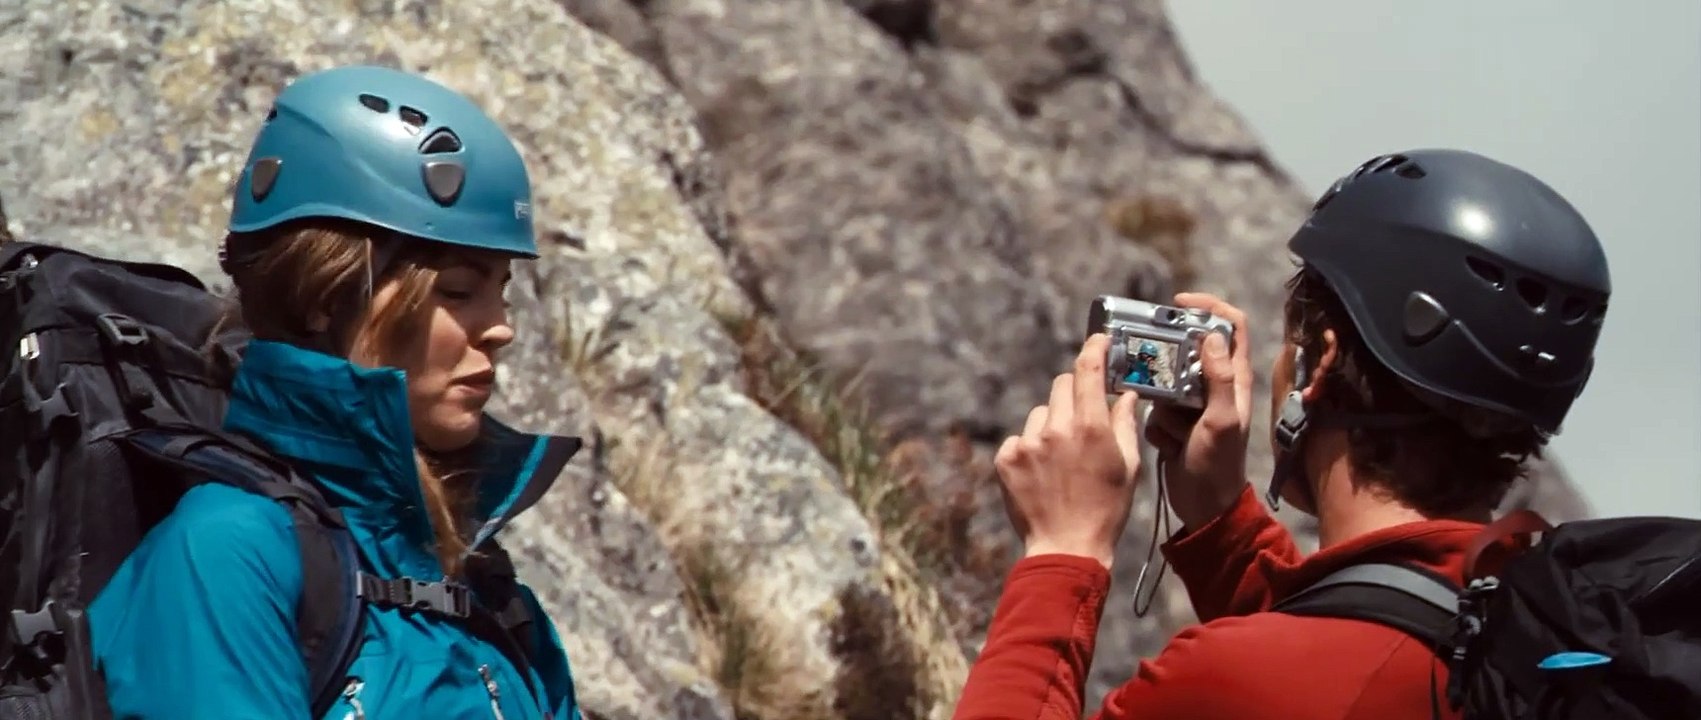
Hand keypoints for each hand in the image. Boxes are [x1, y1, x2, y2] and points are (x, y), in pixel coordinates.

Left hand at [994, 334, 1143, 569]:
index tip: (1098, 340)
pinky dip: (1031, 447)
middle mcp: (1057, 428)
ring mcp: (1028, 442)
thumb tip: (1126, 394)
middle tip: (1083, 419)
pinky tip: (1043, 473)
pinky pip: (1020, 437)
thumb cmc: (1105, 509)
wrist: (1066, 547)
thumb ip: (1126, 424)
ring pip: (1041, 412)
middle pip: (1062, 385)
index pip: (1088, 370)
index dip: (1093, 348)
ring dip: (1051, 424)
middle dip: (1074, 393)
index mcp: (1092, 427)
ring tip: (1062, 459)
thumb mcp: (1129, 467)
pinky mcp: (1006, 457)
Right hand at [1144, 292, 1253, 528]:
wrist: (1204, 507)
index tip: (1178, 303)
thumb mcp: (1222, 421)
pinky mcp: (1174, 422)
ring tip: (1174, 432)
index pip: (1230, 326)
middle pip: (1188, 350)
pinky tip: (1169, 447)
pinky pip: (1154, 409)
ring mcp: (1193, 405)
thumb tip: (1210, 335)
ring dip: (1162, 405)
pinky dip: (1157, 426)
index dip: (1209, 306)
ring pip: (1166, 382)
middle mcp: (1215, 386)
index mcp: (1236, 380)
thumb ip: (1221, 378)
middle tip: (1156, 372)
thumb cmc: (1219, 466)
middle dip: (1170, 362)